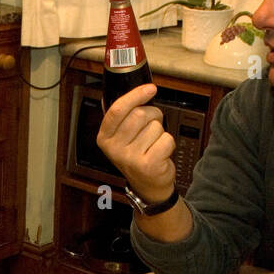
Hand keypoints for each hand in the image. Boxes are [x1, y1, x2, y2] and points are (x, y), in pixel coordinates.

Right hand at [95, 84, 176, 204]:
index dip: (135, 95)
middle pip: (140, 114)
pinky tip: (160, 153)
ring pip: (155, 126)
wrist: (148, 185)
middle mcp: (114, 149)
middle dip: (153, 115)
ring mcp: (130, 158)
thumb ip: (123, 115)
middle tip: (152, 126)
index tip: (150, 88)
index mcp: (104, 138)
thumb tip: (131, 89)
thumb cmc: (137, 155)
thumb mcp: (122, 137)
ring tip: (153, 144)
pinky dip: (168, 143)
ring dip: (160, 132)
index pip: (117, 109)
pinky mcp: (148, 165)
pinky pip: (166, 139)